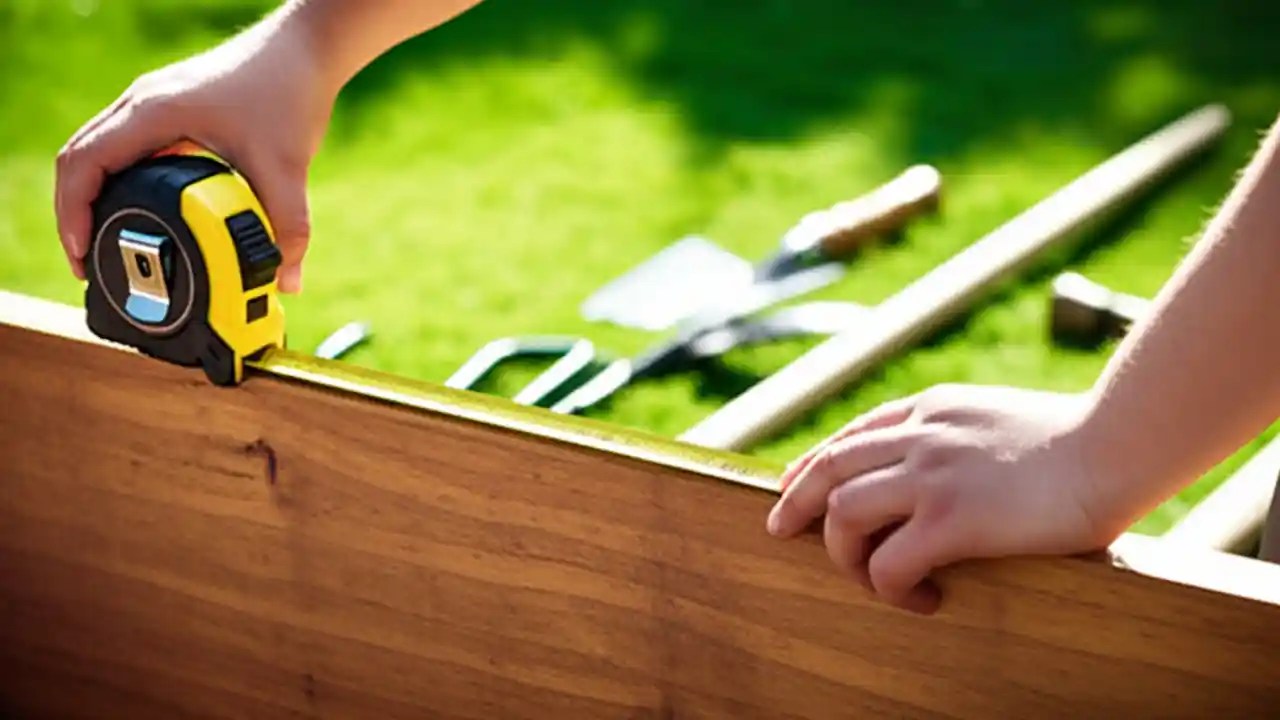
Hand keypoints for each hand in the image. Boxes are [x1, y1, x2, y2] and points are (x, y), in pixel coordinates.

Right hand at [55, 14, 337, 292]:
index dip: (72, 213)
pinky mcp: (170, 105)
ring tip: (104, 238)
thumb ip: (290, 229)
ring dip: (92, 191)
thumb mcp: (288, 168)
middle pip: (79, 157)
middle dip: (75, 211)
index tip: (82, 254)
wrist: (305, 49)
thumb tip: (288, 283)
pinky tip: (138, 206)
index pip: (84, 162)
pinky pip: (123, 143)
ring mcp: (153, 100)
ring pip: (99, 147)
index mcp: (154, 112)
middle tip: (89, 259)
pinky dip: (117, 176)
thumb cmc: (289, 92)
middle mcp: (142, 102)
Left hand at [767, 384, 1118, 614]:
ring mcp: (930, 475)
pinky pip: (888, 564)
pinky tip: (925, 599)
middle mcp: (919, 435)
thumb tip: (952, 471)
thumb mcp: (999, 416)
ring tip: (872, 580)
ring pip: (842, 514)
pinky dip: (891, 588)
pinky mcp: (951, 519)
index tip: (793, 483)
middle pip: (828, 467)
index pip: (853, 433)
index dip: (815, 461)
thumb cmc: (1077, 439)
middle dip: (794, 500)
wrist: (1117, 442)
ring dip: (844, 555)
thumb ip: (962, 434)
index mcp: (932, 410)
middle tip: (779, 529)